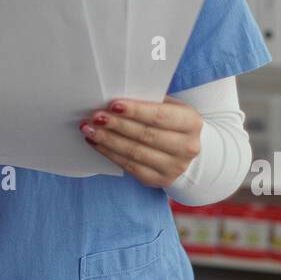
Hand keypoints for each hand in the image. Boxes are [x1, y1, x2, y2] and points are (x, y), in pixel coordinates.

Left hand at [79, 97, 201, 187]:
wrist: (185, 149)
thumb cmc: (171, 120)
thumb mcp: (169, 106)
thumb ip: (149, 101)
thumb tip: (115, 99)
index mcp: (191, 122)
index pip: (160, 116)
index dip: (136, 111)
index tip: (113, 105)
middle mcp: (187, 147)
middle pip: (145, 135)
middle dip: (117, 125)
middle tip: (95, 117)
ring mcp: (173, 167)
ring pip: (134, 153)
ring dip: (108, 140)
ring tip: (89, 129)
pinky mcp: (158, 180)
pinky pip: (129, 166)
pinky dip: (109, 153)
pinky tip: (96, 143)